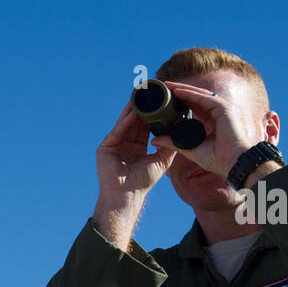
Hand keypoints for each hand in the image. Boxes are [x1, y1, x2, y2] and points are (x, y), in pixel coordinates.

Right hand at [93, 99, 176, 246]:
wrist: (127, 195)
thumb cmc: (143, 182)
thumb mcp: (162, 160)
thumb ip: (170, 145)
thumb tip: (182, 130)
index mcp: (136, 146)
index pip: (145, 125)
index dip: (154, 113)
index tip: (163, 101)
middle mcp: (124, 142)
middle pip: (134, 120)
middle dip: (143, 106)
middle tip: (152, 91)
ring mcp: (114, 144)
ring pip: (125, 121)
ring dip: (133, 108)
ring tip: (142, 94)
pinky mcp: (105, 146)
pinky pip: (118, 130)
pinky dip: (126, 120)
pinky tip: (135, 111)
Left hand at [152, 81, 268, 177]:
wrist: (235, 164)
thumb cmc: (218, 160)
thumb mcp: (190, 149)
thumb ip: (173, 143)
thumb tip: (154, 140)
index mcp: (213, 121)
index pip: (194, 108)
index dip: (180, 102)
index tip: (164, 100)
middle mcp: (219, 112)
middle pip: (196, 98)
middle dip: (179, 92)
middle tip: (163, 88)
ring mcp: (223, 108)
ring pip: (199, 95)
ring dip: (182, 89)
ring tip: (166, 86)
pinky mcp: (225, 108)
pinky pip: (204, 98)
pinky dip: (190, 94)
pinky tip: (177, 91)